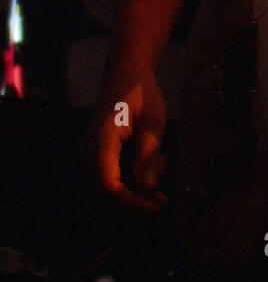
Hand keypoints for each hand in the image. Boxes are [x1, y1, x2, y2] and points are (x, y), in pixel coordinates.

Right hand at [80, 63, 167, 213]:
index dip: (132, 202)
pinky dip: (134, 179)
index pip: (109, 185)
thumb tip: (148, 191)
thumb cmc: (140, 95)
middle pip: (109, 192)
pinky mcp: (96, 157)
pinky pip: (113, 178)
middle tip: (165, 195)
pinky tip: (155, 162)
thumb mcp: (153, 122)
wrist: (125, 75)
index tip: (156, 206)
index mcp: (102, 140)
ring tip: (163, 163)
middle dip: (138, 198)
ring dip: (138, 188)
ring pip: (112, 188)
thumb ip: (148, 156)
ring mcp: (89, 155)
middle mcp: (89, 151)